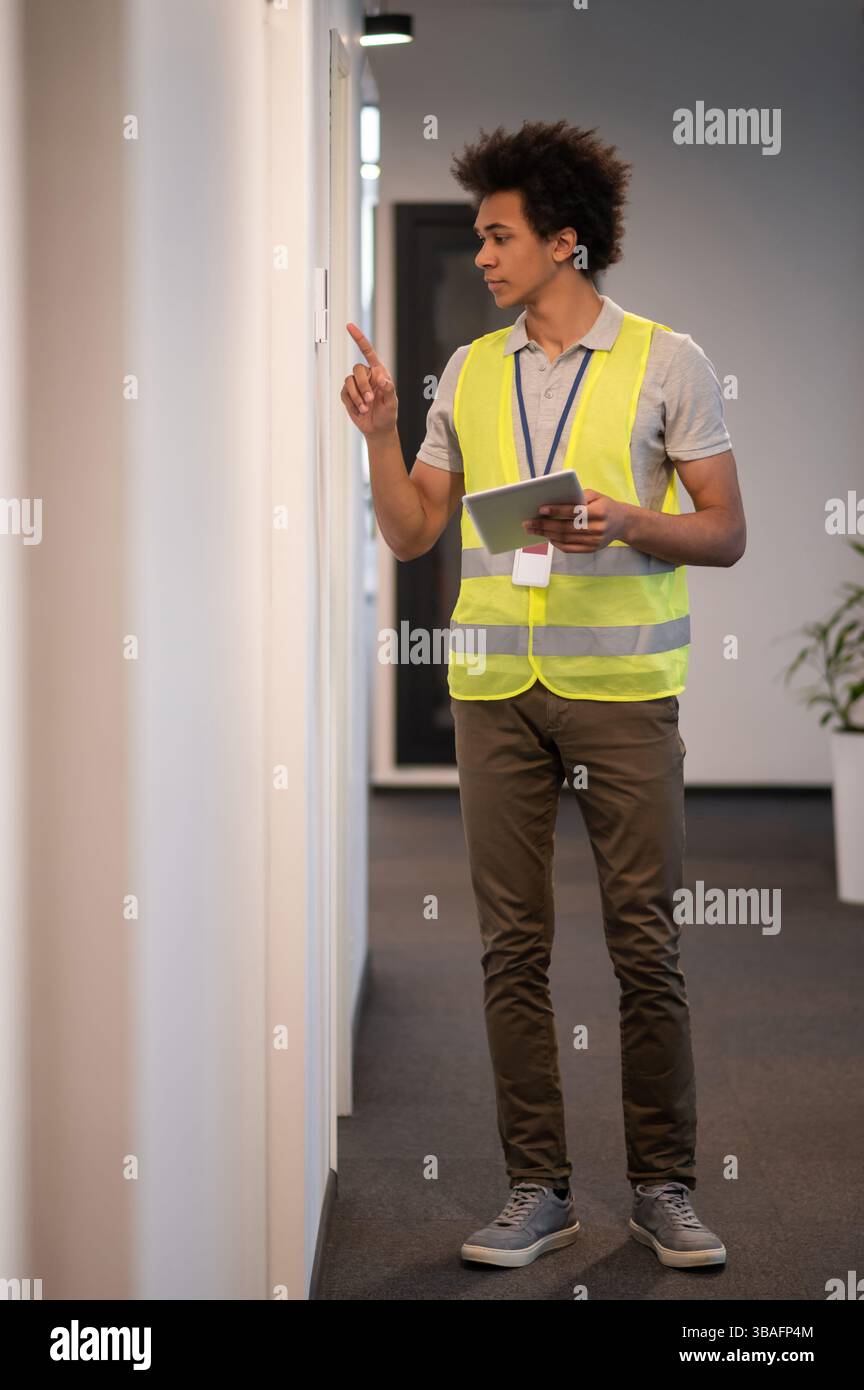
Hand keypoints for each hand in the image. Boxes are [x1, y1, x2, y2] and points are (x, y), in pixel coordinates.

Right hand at [341, 323, 398, 437]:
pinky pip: (345, 393)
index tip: (349, 326)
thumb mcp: (392, 403)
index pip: (368, 352)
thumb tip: (381, 378)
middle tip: (370, 400)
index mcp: (379, 372)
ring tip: (366, 408)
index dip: (359, 338)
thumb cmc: (388, 414)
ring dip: (357, 396)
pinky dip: (352, 403)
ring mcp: (356, 385)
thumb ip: (388, 389)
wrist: (378, 429)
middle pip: (357, 369)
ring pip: (349, 381)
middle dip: (362, 385)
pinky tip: (360, 410)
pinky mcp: (348, 395)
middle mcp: (367, 376)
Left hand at [521, 488, 631, 551]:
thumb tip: (554, 501)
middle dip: (544, 525)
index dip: (557, 510)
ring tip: (532, 530)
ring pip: (565, 539)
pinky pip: (569, 548)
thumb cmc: (605, 505)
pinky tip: (547, 537)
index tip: (541, 509)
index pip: (574, 511)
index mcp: (599, 511)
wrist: (623, 523)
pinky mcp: (591, 550)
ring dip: (546, 535)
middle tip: (528, 523)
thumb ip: (577, 497)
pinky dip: (556, 543)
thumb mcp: (596, 495)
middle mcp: (598, 528)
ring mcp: (595, 541)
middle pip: (566, 528)